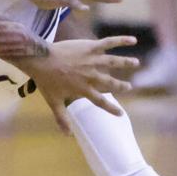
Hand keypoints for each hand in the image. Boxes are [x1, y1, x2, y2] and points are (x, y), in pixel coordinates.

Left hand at [19, 35, 138, 131]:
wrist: (40, 60)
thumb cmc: (45, 81)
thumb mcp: (53, 102)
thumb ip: (61, 118)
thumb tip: (67, 135)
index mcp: (84, 89)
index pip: (101, 102)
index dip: (111, 108)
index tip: (120, 113)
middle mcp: (91, 76)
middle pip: (110, 82)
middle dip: (121, 85)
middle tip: (129, 86)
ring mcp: (92, 61)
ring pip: (114, 62)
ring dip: (126, 62)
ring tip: (136, 63)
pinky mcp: (90, 47)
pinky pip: (109, 43)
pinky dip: (121, 40)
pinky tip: (133, 40)